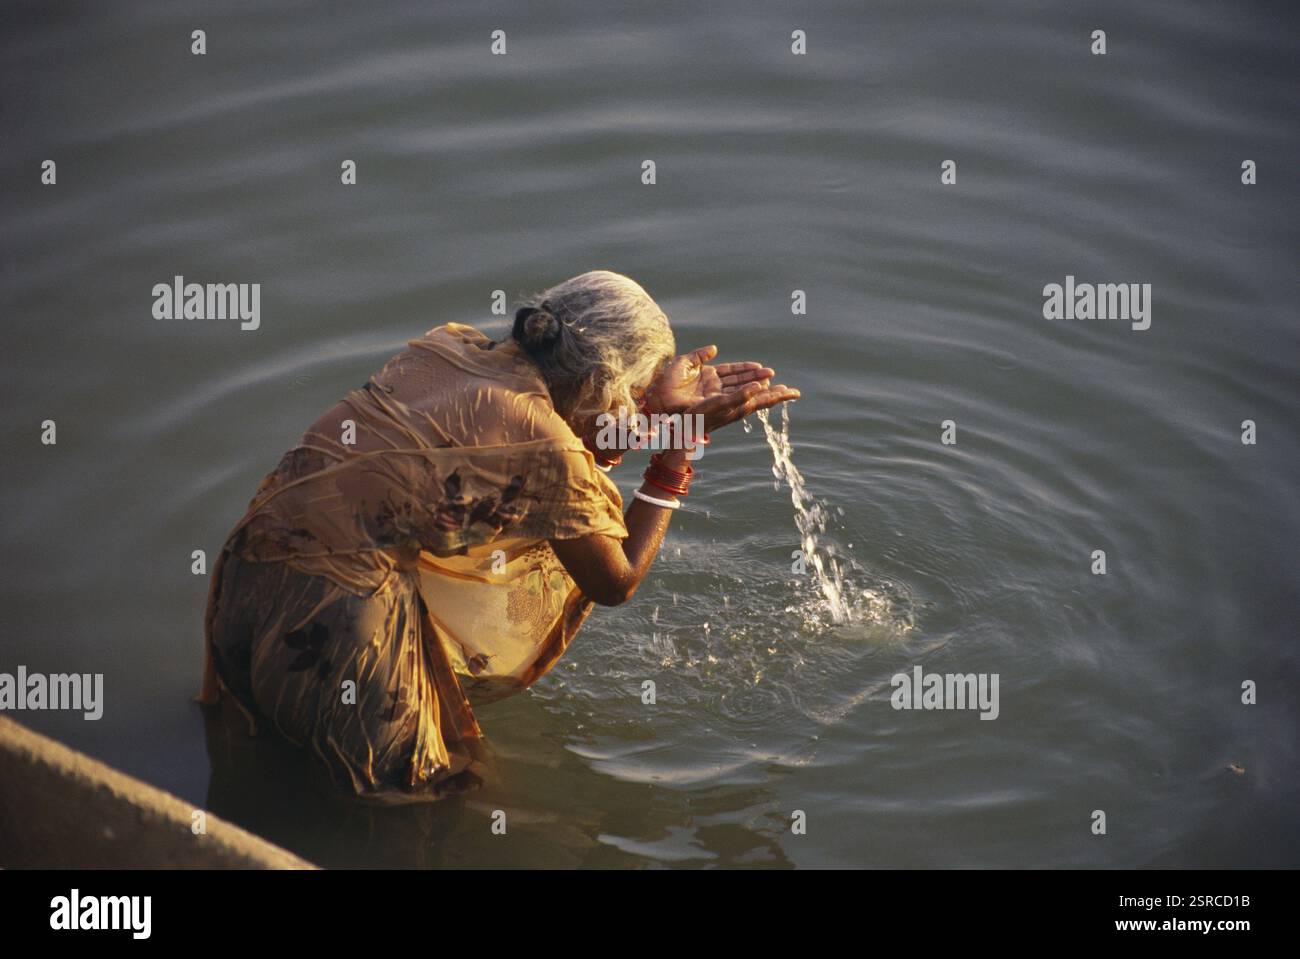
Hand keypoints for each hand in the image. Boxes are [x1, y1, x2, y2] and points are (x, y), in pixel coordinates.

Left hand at [641, 345, 774, 415]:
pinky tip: (759, 388)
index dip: (747, 369)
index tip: (762, 367)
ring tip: (777, 387)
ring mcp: (715, 396)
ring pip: (742, 391)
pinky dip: (746, 392)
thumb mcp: (684, 362)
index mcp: (709, 377)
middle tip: (775, 376)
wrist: (656, 398)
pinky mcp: (714, 403)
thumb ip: (700, 355)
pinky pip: (734, 397)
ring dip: (759, 388)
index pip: (732, 372)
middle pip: (741, 382)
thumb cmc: (665, 382)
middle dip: (759, 379)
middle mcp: (715, 388)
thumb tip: (714, 348)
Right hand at [684, 377, 799, 435]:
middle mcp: (740, 407)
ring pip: (754, 396)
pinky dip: (750, 388)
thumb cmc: (702, 416)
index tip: (795, 393)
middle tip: (793, 392)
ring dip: (766, 390)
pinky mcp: (722, 402)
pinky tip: (750, 387)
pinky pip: (742, 393)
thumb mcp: (721, 404)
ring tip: (776, 387)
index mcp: (743, 407)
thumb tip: (759, 387)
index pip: (766, 400)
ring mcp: (731, 405)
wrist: (686, 427)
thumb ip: (740, 395)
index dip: (780, 395)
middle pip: (764, 399)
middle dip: (777, 394)